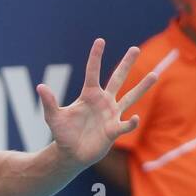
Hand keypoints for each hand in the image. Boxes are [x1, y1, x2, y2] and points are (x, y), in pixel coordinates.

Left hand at [37, 38, 156, 166]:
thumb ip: (49, 103)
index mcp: (89, 95)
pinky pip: (125, 125)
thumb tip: (41, 86)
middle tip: (135, 48)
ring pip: (130, 97)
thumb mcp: (54, 118)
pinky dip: (130, 122)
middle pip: (117, 79)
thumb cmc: (63, 134)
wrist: (71, 154)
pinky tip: (134, 119)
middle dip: (126, 64)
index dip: (96, 57)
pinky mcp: (114, 130)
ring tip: (155, 75)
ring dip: (142, 87)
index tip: (100, 40)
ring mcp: (111, 114)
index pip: (93, 72)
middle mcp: (103, 101)